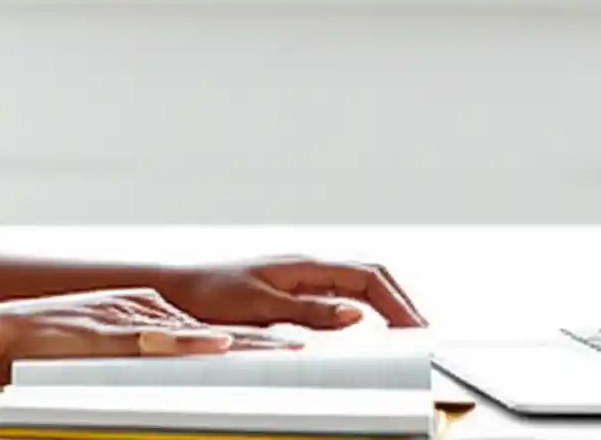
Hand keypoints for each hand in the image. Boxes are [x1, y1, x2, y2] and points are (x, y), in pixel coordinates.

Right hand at [0, 287, 296, 386]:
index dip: (252, 342)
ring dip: (245, 343)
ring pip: (199, 334)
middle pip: (217, 330)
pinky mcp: (110, 333)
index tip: (287, 351)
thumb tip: (173, 371)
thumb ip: (138, 358)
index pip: (212, 331)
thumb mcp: (102, 352)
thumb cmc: (43, 351)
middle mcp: (148, 310)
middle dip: (264, 341)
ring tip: (284, 350)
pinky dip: (190, 343)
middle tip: (305, 350)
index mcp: (149, 313)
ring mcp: (131, 318)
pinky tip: (220, 344)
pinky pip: (157, 341)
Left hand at [166, 257, 427, 329]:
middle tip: (423, 333)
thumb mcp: (261, 307)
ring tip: (406, 332)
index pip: (369, 278)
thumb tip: (358, 314)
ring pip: (357, 286)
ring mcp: (302, 279)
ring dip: (385, 305)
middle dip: (400, 302)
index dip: (397, 303)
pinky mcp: (292, 293)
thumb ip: (309, 311)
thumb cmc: (210, 295)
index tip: (417, 329)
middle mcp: (309, 268)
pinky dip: (363, 309)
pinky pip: (338, 297)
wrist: (176, 289)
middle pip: (371, 278)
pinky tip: (367, 328)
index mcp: (306, 266)